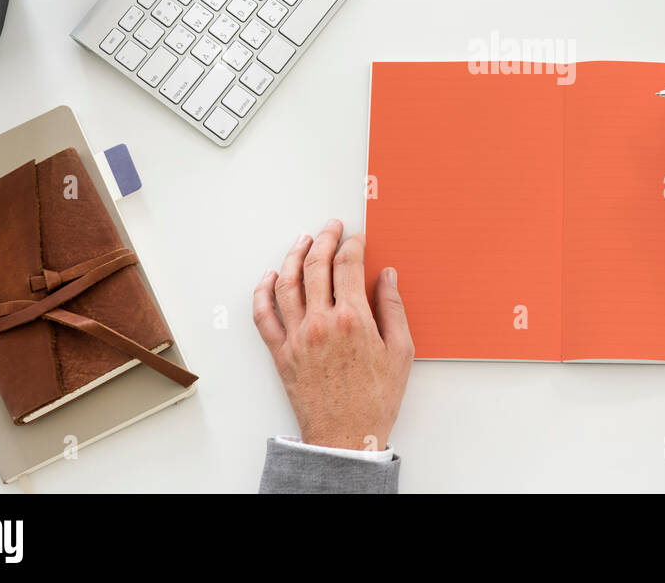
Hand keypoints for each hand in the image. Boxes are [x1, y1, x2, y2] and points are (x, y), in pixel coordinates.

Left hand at [253, 220, 413, 451]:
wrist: (345, 436)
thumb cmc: (375, 399)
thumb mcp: (401, 351)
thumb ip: (393, 308)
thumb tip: (387, 277)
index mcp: (353, 319)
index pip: (348, 265)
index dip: (352, 244)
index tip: (356, 238)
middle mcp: (321, 322)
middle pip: (317, 265)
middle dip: (325, 239)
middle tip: (331, 227)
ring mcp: (297, 336)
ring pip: (288, 283)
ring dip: (294, 255)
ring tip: (302, 241)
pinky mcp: (281, 352)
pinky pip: (264, 315)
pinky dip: (263, 291)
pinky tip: (269, 277)